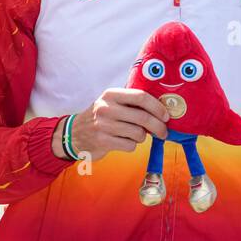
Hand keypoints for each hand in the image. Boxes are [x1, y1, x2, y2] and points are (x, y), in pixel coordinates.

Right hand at [54, 88, 168, 161]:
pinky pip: (130, 145)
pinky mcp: (102, 141)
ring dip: (142, 137)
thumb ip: (131, 102)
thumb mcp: (110, 103)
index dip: (157, 107)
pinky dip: (132, 146)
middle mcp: (106, 108)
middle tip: (163, 132)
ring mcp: (103, 125)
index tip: (166, 116)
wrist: (74, 134)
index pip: (141, 97)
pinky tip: (124, 142)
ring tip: (136, 136)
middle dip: (158, 127)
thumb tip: (161, 109)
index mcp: (111, 95)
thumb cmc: (100, 117)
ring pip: (138, 133)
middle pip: (143, 117)